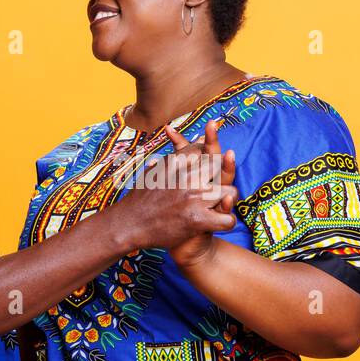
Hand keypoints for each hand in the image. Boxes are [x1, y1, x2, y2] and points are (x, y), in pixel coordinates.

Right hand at [113, 120, 237, 251]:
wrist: (129, 224)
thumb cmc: (142, 197)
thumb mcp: (156, 168)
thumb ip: (178, 153)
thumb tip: (191, 136)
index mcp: (179, 162)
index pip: (207, 151)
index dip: (212, 162)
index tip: (206, 174)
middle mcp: (188, 176)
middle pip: (222, 169)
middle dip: (222, 178)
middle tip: (214, 191)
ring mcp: (194, 197)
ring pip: (230, 192)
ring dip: (226, 201)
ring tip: (216, 208)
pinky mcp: (197, 219)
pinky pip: (227, 219)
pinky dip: (226, 223)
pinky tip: (217, 223)